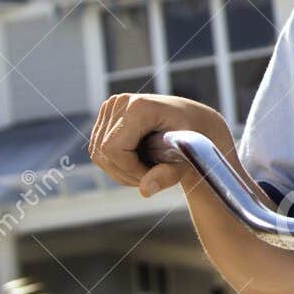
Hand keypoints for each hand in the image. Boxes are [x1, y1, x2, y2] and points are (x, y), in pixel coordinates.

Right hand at [88, 94, 232, 196]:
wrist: (195, 123)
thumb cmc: (193, 141)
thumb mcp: (186, 159)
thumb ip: (167, 175)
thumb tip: (145, 191)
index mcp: (139, 106)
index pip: (114, 149)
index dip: (130, 170)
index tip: (155, 174)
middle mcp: (120, 102)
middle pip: (103, 152)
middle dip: (126, 173)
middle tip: (154, 175)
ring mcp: (111, 106)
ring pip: (98, 153)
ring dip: (121, 171)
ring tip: (149, 169)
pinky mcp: (107, 115)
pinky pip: (98, 149)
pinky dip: (117, 164)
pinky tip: (139, 162)